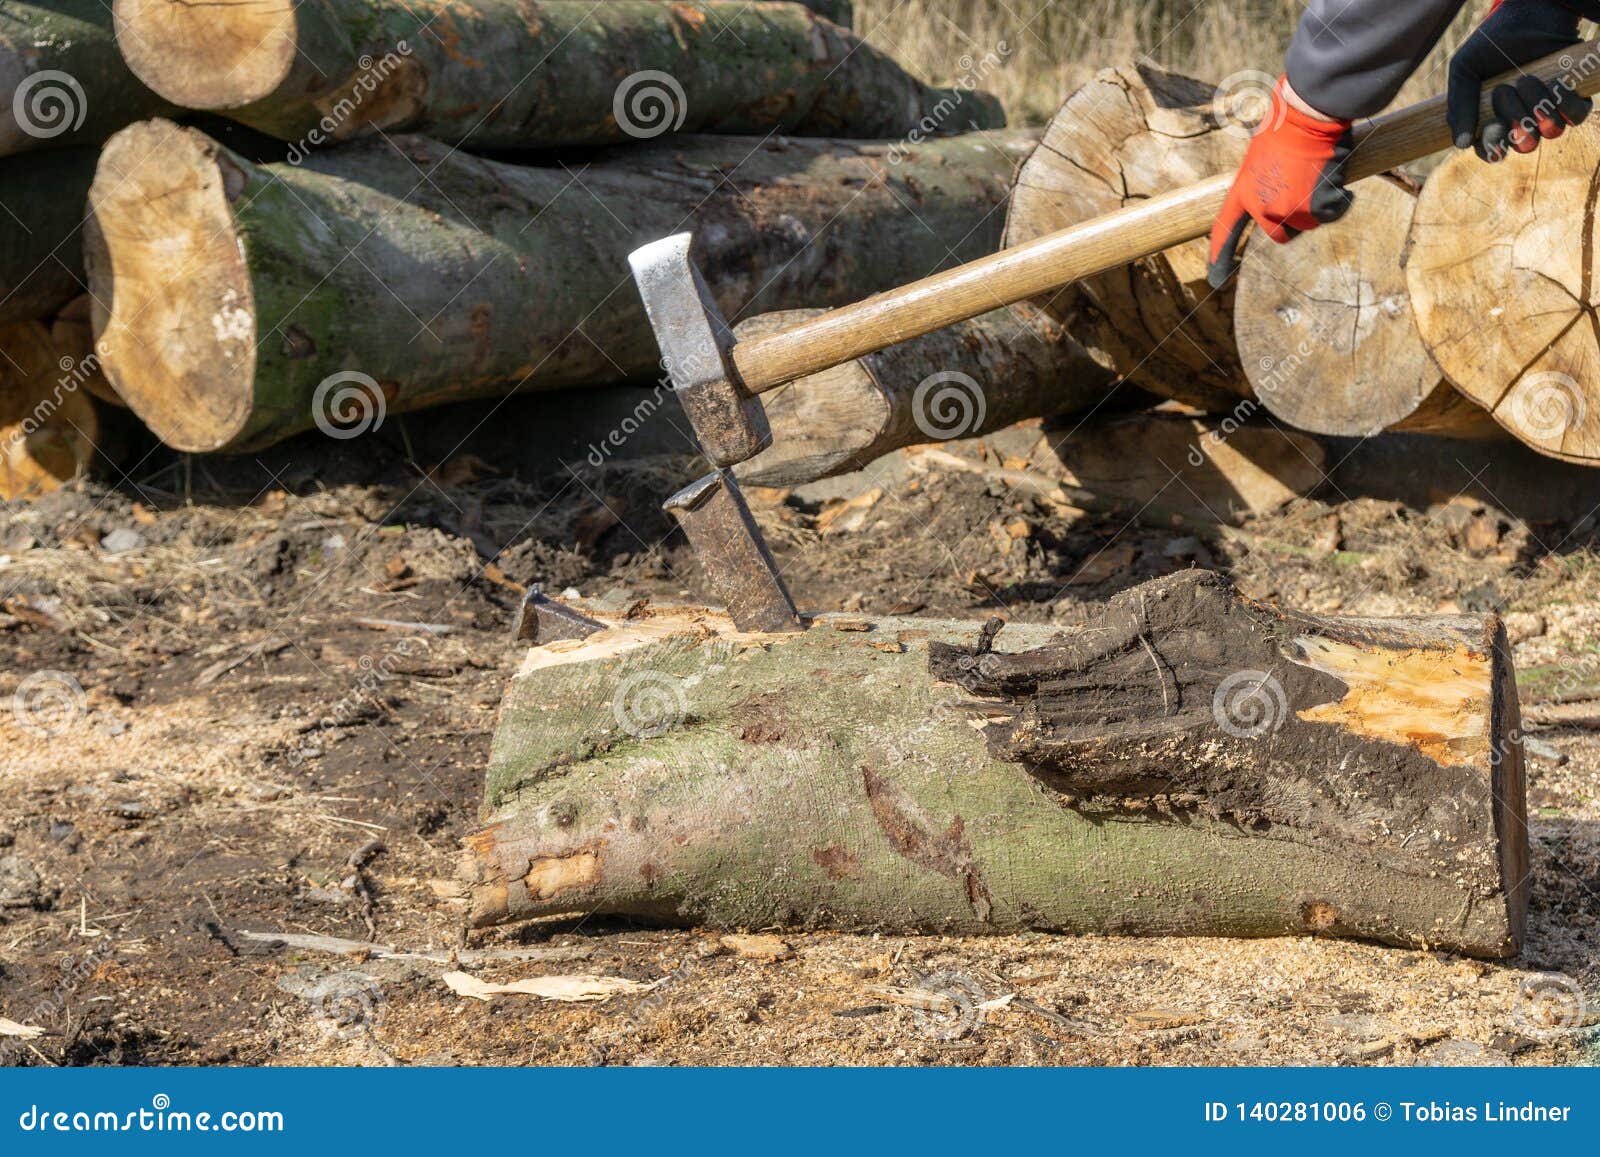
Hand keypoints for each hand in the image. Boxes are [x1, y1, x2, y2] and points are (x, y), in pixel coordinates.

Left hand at [1206, 77, 1353, 288]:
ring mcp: (1288, 210)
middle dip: (1295, 221)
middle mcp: (1262, 208)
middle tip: (1305, 191)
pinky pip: (1333, 213)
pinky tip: (1334, 175)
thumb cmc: (1284, 127)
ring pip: (1310, 223)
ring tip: (1317, 172)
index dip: (1220, 256)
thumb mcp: (1261, 158)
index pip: (1225, 229)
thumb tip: (1280, 201)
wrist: (1306, 115)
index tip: (1215, 280)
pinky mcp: (1315, 207)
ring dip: (1319, 204)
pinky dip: (1340, 199)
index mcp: (1242, 193)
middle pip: (1281, 235)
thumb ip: (1266, 185)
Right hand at [1447, 0, 1592, 161]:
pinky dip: (1566, 103)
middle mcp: (1522, 119)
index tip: (1492, 124)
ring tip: (1528, 79)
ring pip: (1550, 132)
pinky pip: (1576, 116)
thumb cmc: (1493, 42)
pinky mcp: (1571, 96)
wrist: (1528, 13)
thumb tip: (1460, 144)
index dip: (1494, 147)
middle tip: (1505, 90)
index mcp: (1492, 120)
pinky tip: (1557, 83)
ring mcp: (1548, 109)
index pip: (1493, 152)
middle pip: (1524, 145)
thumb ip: (1459, 106)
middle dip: (1515, 120)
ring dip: (1539, 108)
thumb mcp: (1464, 70)